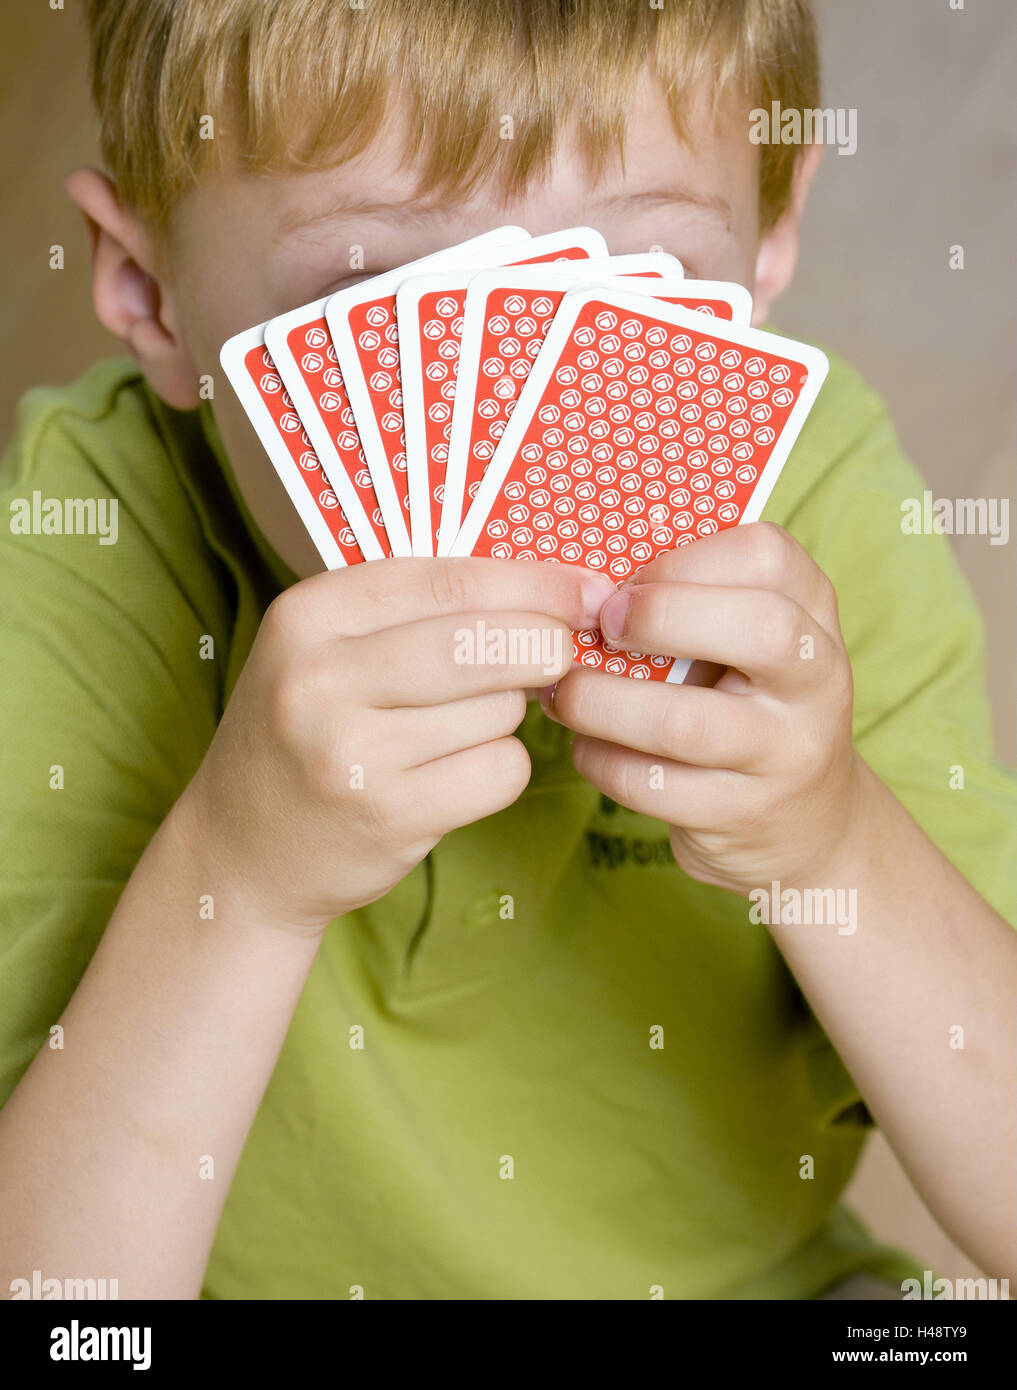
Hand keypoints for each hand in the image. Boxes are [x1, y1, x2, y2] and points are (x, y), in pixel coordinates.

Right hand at [184, 557, 615, 934]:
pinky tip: (456, 775)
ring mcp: (353, 752)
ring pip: (500, 709)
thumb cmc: (304, 733)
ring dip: (504, 718)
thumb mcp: (327, 651)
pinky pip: (500, 770)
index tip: (585, 592)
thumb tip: (557, 592)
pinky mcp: (388, 815)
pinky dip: (499, 770)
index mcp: (308, 615)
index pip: (449, 580)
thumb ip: (418, 612)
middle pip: (485, 642)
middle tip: (556, 657)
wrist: (241, 854)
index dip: (533, 584)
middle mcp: (321, 678)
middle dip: (542, 647)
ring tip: (452, 732)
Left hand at [542, 523, 862, 894]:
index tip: (629, 581)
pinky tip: (587, 745)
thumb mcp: (745, 644)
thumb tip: (585, 583)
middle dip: (660, 616)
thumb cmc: (748, 706)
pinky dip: (600, 760)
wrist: (807, 824)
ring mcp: (787, 754)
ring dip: (600, 702)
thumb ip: (690, 601)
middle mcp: (818, 680)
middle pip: (760, 628)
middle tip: (599, 627)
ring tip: (565, 692)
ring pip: (684, 723)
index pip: (768, 556)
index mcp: (814, 613)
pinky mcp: (743, 815)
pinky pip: (652, 783)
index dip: (685, 560)